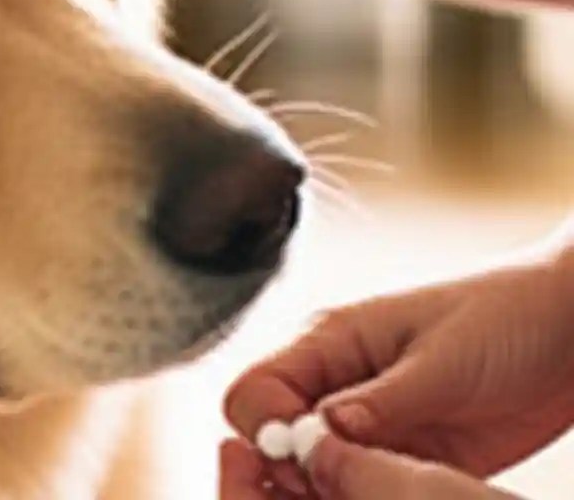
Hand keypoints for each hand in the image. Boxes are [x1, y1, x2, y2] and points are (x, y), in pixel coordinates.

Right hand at [224, 247, 573, 492]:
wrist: (571, 331)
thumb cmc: (509, 316)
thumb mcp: (443, 358)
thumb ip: (380, 398)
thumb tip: (320, 430)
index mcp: (329, 341)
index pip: (255, 391)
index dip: (267, 429)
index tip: (303, 453)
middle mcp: (335, 383)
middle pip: (271, 438)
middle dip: (288, 469)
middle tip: (330, 487)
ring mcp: (366, 424)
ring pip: (311, 469)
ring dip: (322, 489)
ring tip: (359, 493)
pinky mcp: (402, 457)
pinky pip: (359, 486)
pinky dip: (357, 498)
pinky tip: (382, 499)